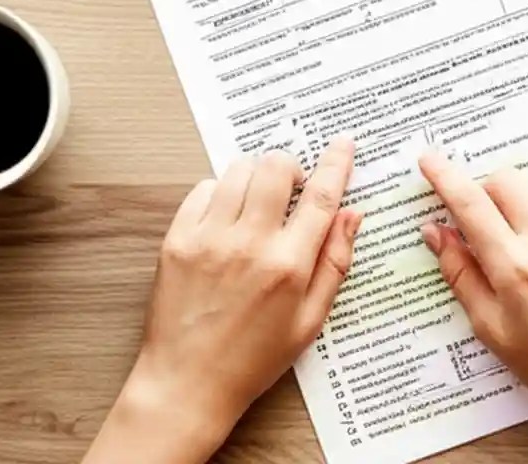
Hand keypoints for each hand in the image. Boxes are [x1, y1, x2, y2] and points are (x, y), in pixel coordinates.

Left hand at [84, 138, 361, 463]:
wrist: (187, 382)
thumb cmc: (252, 359)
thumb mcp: (309, 321)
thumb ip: (334, 263)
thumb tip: (351, 215)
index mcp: (288, 266)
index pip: (321, 197)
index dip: (336, 163)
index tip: (343, 144)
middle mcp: (249, 245)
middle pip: (276, 167)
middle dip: (290, 167)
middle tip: (291, 187)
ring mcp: (208, 239)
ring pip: (238, 170)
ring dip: (255, 176)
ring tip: (257, 202)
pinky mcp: (177, 240)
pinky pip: (202, 189)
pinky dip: (220, 191)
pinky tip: (226, 216)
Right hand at [417, 152, 527, 432]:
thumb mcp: (492, 329)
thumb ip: (461, 275)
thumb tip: (435, 232)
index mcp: (514, 268)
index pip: (470, 205)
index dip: (445, 177)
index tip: (429, 159)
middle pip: (506, 181)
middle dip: (485, 188)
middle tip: (481, 218)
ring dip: (520, 201)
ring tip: (523, 241)